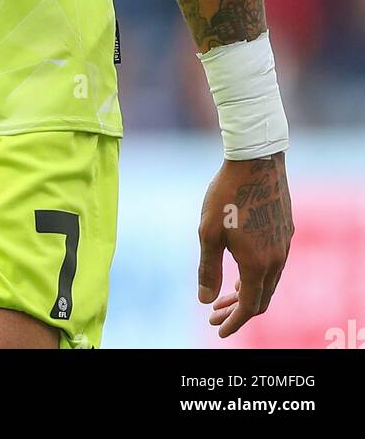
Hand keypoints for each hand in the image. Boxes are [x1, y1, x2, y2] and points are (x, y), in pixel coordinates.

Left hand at [197, 152, 292, 337]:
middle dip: (238, 311)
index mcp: (257, 265)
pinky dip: (257, 274)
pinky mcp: (285, 229)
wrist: (256, 159)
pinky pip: (274, 263)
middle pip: (260, 298)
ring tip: (226, 293)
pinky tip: (242, 266)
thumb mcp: (208, 232)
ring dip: (248, 292)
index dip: (233, 321)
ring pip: (269, 280)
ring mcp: (284, 244)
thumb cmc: (227, 194)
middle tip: (214, 313)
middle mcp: (276, 259)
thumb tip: (204, 300)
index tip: (218, 329)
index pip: (249, 307)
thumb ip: (208, 269)